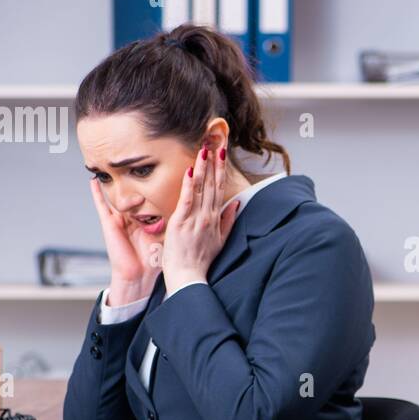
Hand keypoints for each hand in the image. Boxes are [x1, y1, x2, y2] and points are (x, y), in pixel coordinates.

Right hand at [90, 177, 161, 305]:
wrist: (139, 275)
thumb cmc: (153, 259)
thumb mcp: (166, 234)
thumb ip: (171, 219)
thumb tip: (187, 203)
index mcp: (146, 219)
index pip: (149, 198)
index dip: (155, 187)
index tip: (162, 176)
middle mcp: (132, 217)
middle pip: (135, 195)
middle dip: (139, 184)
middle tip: (148, 172)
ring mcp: (119, 219)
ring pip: (121, 198)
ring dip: (124, 188)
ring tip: (127, 178)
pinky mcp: (108, 224)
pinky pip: (100, 206)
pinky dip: (96, 194)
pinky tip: (93, 181)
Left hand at [161, 144, 242, 295]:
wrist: (189, 276)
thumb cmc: (202, 260)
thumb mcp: (220, 240)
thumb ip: (228, 220)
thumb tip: (237, 203)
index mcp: (216, 219)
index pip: (220, 189)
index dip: (221, 170)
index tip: (223, 154)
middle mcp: (207, 216)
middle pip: (213, 185)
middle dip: (215, 163)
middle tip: (217, 143)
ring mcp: (195, 219)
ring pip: (201, 189)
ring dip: (203, 168)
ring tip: (205, 150)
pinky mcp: (181, 223)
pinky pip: (187, 200)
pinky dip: (190, 185)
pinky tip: (191, 171)